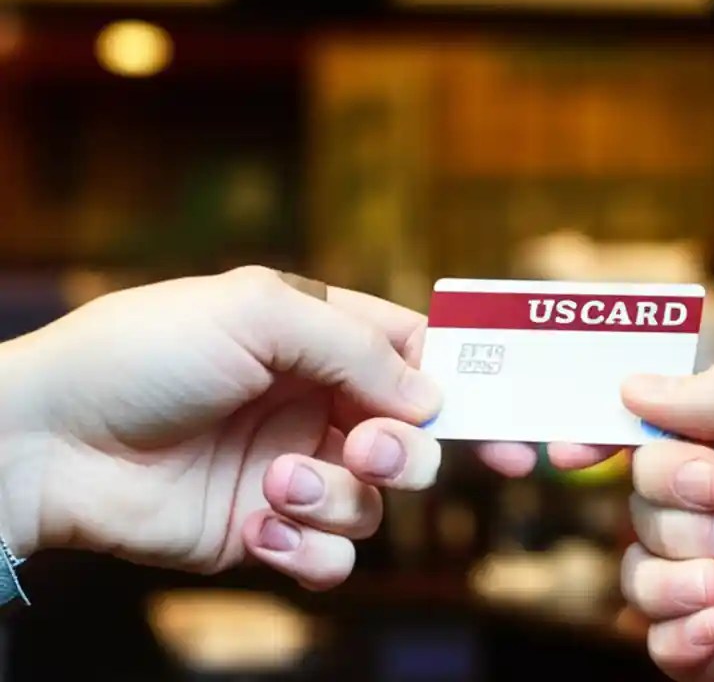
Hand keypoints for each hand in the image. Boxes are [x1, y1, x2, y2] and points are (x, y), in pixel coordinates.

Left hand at [0, 266, 441, 589]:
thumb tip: (429, 394)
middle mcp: (316, 405)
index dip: (467, 387)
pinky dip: (307, 549)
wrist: (48, 444)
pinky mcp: (268, 532)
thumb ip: (356, 346)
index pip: (418, 356)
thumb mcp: (255, 313)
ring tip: (273, 487)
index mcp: (318, 340)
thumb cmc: (141, 355)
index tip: (512, 422)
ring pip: (377, 502)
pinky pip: (334, 555)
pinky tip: (254, 527)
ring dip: (335, 499)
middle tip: (364, 450)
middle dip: (404, 452)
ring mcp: (295, 471)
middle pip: (416, 439)